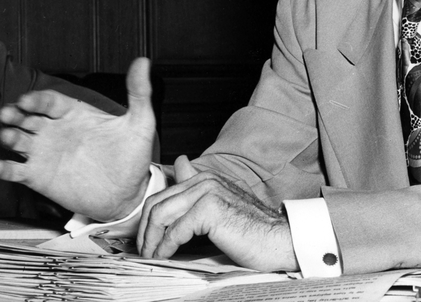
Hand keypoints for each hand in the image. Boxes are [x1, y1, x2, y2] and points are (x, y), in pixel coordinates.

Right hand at [0, 58, 155, 221]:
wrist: (127, 194)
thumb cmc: (132, 157)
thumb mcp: (140, 122)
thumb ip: (138, 92)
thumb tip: (142, 62)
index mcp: (75, 115)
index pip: (50, 100)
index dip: (37, 98)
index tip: (27, 99)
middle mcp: (57, 131)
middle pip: (28, 117)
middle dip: (15, 114)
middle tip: (7, 113)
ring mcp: (46, 154)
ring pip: (18, 140)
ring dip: (8, 136)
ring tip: (7, 137)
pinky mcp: (39, 177)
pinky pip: (16, 170)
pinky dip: (4, 168)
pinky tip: (0, 166)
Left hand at [138, 156, 298, 271]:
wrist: (278, 240)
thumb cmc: (252, 229)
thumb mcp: (220, 205)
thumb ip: (197, 189)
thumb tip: (181, 163)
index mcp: (207, 178)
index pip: (165, 192)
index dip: (150, 216)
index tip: (145, 235)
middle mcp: (206, 180)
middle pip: (158, 203)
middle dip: (145, 230)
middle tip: (143, 250)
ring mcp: (208, 192)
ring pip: (161, 215)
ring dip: (151, 240)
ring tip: (150, 255)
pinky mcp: (209, 209)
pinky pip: (175, 231)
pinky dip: (165, 247)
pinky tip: (164, 257)